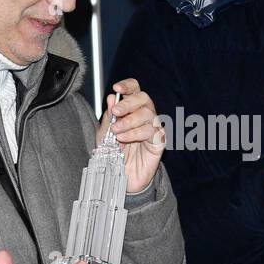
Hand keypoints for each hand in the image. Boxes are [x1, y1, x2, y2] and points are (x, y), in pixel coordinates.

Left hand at [97, 78, 164, 193]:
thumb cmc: (113, 154)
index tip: (117, 88)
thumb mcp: (104, 134)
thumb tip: (112, 98)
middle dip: (128, 103)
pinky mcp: (159, 141)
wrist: (120, 177)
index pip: (134, 90)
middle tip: (116, 112)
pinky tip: (123, 138)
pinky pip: (150, 131)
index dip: (127, 86)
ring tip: (116, 131)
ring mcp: (153, 127)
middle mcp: (144, 115)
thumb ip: (108, 117)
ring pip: (147, 114)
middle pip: (143, 98)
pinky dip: (135, 133)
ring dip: (129, 121)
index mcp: (131, 109)